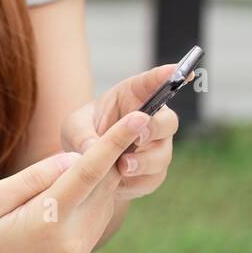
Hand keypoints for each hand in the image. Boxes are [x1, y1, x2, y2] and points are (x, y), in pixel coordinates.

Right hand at [0, 110, 149, 252]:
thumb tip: (71, 157)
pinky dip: (90, 192)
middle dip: (108, 154)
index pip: (89, 173)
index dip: (114, 142)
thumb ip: (33, 178)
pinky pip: (95, 214)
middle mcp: (73, 240)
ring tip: (69, 165)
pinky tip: (67, 186)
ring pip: (103, 198)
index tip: (138, 117)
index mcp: (49, 222)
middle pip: (104, 185)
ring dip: (97, 174)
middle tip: (107, 127)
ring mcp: (79, 250)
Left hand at [61, 64, 182, 200]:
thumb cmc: (82, 134)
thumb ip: (82, 135)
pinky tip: (119, 181)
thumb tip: (93, 147)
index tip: (178, 71)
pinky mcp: (154, 172)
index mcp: (132, 97)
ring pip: (162, 154)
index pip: (152, 83)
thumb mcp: (73, 128)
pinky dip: (136, 181)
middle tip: (137, 136)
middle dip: (155, 129)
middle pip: (168, 121)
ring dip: (144, 161)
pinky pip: (154, 178)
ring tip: (123, 165)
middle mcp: (151, 120)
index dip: (166, 76)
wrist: (85, 167)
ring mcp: (157, 147)